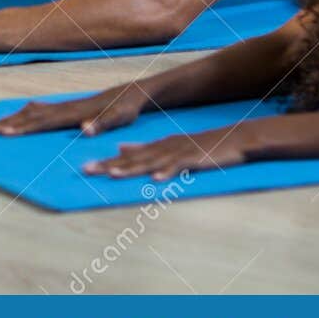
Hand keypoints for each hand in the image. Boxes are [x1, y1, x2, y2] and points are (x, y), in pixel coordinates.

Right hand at [0, 84, 151, 136]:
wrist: (132, 92)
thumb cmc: (127, 108)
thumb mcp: (120, 118)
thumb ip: (102, 123)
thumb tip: (84, 129)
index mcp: (74, 113)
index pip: (43, 121)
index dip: (23, 127)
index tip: (4, 133)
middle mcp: (65, 108)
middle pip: (30, 115)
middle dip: (7, 122)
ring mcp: (65, 106)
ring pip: (32, 112)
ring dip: (12, 118)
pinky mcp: (68, 107)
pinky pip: (40, 111)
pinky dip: (26, 113)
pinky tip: (21, 115)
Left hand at [83, 125, 253, 181]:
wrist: (232, 138)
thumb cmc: (200, 146)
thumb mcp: (168, 146)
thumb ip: (144, 148)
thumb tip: (120, 148)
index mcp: (156, 146)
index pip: (126, 156)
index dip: (106, 162)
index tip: (86, 168)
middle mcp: (162, 148)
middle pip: (132, 159)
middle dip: (109, 165)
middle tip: (87, 170)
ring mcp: (178, 153)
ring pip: (151, 162)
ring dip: (132, 168)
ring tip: (113, 174)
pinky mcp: (195, 158)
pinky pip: (179, 167)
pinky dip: (168, 172)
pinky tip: (157, 179)